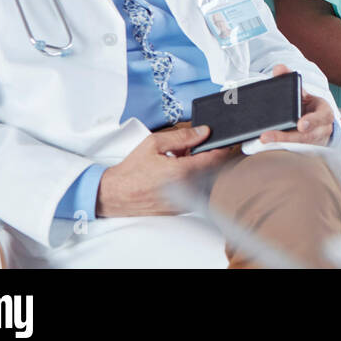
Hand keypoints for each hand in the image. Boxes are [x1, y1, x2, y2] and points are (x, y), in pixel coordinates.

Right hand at [95, 124, 232, 217]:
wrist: (116, 194)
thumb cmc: (132, 170)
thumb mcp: (154, 144)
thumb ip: (182, 137)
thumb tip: (203, 131)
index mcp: (182, 171)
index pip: (215, 158)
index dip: (222, 147)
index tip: (223, 141)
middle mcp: (186, 189)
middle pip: (213, 170)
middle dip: (209, 157)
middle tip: (196, 149)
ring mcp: (184, 201)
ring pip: (205, 182)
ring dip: (201, 170)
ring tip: (183, 162)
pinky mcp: (180, 209)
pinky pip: (195, 192)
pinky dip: (192, 181)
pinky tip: (179, 175)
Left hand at [258, 64, 334, 145]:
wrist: (320, 124)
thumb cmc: (310, 107)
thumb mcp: (304, 93)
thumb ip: (291, 80)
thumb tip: (278, 68)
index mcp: (324, 113)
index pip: (321, 117)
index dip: (311, 122)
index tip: (300, 124)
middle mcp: (322, 130)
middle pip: (305, 137)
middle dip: (287, 138)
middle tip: (267, 136)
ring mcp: (314, 144)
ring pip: (298, 147)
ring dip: (280, 145)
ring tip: (263, 140)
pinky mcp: (305, 152)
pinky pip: (293, 153)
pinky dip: (280, 150)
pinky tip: (266, 147)